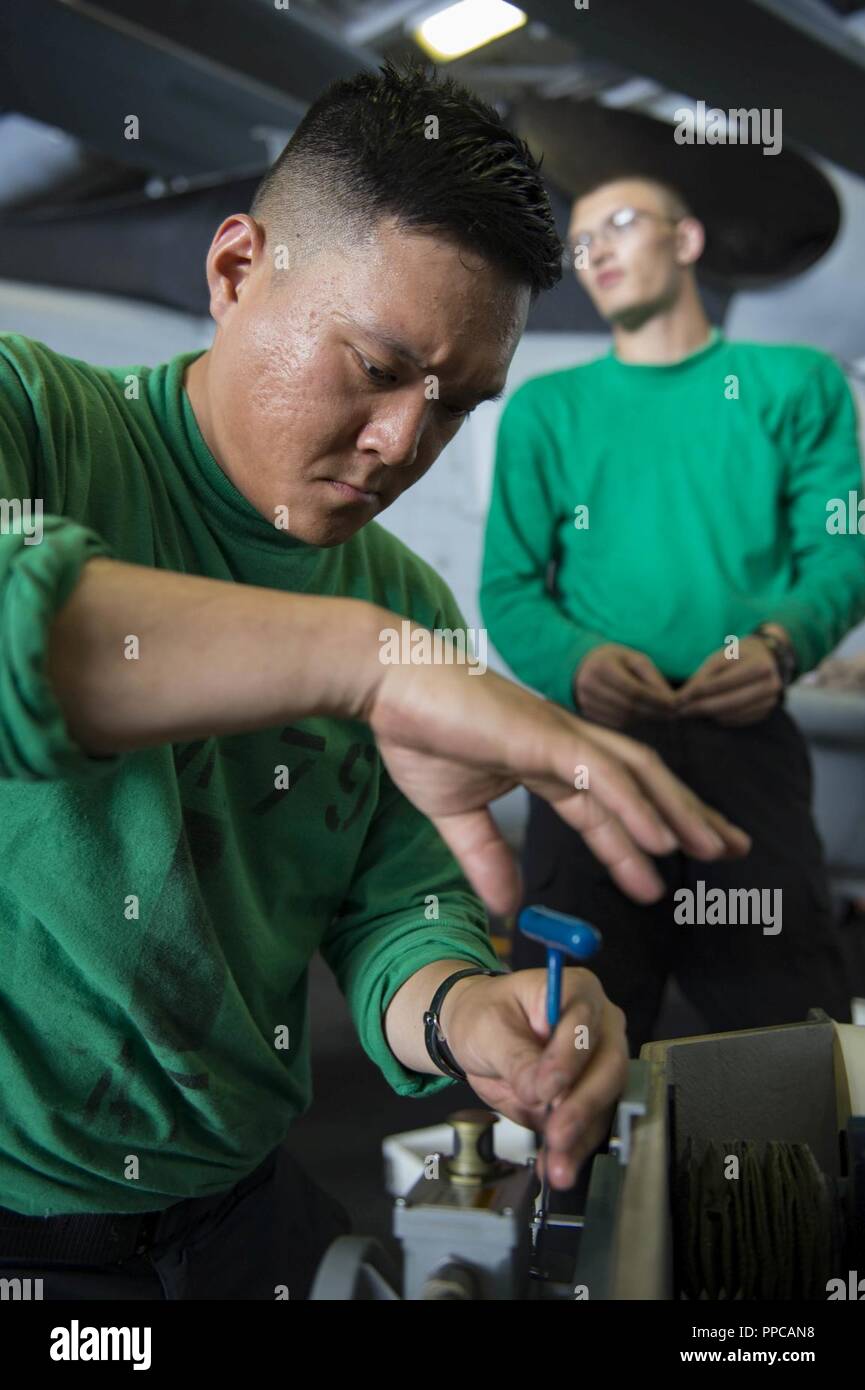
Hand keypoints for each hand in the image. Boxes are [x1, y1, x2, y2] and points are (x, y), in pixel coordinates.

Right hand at [365, 656, 749, 915]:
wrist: (385, 681)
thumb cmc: (416, 730)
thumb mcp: (455, 813)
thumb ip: (486, 856)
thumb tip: (509, 906)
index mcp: (544, 759)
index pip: (607, 803)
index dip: (639, 837)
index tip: (668, 871)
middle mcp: (564, 744)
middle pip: (643, 783)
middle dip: (689, 816)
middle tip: (732, 849)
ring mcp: (558, 736)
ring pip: (636, 776)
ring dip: (679, 814)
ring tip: (716, 849)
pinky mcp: (543, 735)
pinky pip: (601, 775)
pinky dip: (637, 806)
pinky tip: (663, 837)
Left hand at [443, 968, 628, 1188]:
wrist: (479, 1034)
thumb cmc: (484, 1015)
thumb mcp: (488, 1029)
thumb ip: (516, 1057)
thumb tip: (538, 1090)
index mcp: (575, 991)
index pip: (583, 1025)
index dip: (567, 1059)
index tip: (545, 1089)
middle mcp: (598, 1025)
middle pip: (607, 1067)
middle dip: (582, 1106)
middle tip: (557, 1134)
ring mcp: (598, 1062)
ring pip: (602, 1104)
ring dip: (580, 1138)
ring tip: (557, 1167)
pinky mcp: (589, 1096)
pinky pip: (588, 1126)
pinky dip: (573, 1150)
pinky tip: (555, 1167)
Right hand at [574, 644, 676, 728]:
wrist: (581, 664)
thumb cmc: (614, 659)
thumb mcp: (634, 658)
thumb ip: (653, 677)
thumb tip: (671, 700)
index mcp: (602, 667)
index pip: (634, 690)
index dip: (656, 699)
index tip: (675, 703)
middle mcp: (589, 686)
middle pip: (629, 707)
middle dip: (654, 712)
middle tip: (673, 713)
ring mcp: (585, 701)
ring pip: (623, 718)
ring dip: (646, 719)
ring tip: (661, 714)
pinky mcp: (586, 712)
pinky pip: (616, 723)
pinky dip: (634, 722)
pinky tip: (644, 715)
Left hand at [677, 637, 782, 724]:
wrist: (768, 659)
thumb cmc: (738, 656)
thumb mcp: (720, 658)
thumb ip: (701, 677)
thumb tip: (681, 699)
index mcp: (758, 665)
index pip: (722, 682)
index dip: (698, 692)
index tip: (678, 699)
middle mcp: (769, 684)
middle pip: (728, 702)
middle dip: (700, 708)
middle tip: (681, 711)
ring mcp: (769, 701)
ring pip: (731, 714)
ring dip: (708, 715)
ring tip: (691, 711)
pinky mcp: (765, 712)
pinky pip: (737, 720)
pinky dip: (720, 719)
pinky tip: (708, 714)